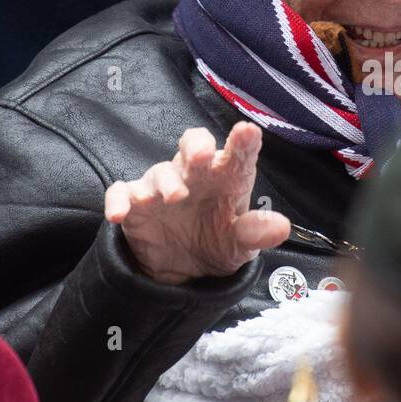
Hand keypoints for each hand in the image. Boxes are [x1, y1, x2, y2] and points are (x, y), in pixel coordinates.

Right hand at [105, 122, 290, 284]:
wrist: (182, 269)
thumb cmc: (216, 241)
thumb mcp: (240, 244)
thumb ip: (256, 232)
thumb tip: (281, 226)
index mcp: (227, 178)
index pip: (237, 155)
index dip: (243, 142)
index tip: (248, 132)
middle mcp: (194, 175)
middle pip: (194, 146)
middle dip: (197, 145)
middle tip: (202, 155)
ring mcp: (162, 186)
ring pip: (160, 171)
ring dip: (166, 181)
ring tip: (175, 196)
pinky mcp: (136, 204)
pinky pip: (122, 193)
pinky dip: (119, 200)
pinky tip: (120, 213)